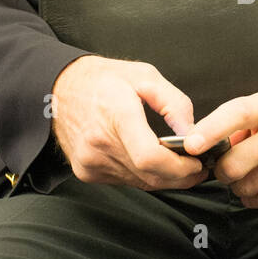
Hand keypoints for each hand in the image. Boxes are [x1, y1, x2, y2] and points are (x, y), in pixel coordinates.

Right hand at [50, 55, 207, 190]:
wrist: (58, 90)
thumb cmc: (103, 79)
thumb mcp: (145, 76)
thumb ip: (174, 104)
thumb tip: (192, 134)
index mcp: (116, 114)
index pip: (149, 157)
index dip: (179, 167)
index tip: (197, 161)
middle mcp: (99, 143)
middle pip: (149, 175)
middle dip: (180, 176)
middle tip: (199, 167)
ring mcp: (90, 161)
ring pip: (140, 183)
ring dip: (165, 179)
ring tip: (181, 164)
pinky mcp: (86, 172)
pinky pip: (126, 181)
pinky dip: (144, 176)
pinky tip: (153, 163)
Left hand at [183, 86, 257, 207]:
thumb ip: (247, 122)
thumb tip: (219, 144)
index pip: (236, 115)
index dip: (210, 130)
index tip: (191, 144)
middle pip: (235, 164)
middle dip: (222, 171)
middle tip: (225, 167)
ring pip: (248, 186)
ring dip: (239, 186)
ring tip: (248, 175)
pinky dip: (256, 197)